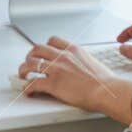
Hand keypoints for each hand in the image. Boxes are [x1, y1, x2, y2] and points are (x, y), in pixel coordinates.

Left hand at [17, 38, 131, 123]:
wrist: (108, 91)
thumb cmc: (105, 81)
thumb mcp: (93, 62)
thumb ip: (82, 61)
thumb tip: (81, 66)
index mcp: (73, 50)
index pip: (52, 40)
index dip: (44, 46)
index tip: (42, 51)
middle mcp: (62, 56)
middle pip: (37, 49)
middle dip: (30, 55)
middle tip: (29, 62)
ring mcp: (56, 69)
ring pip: (30, 63)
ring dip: (23, 69)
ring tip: (23, 75)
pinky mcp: (53, 84)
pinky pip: (33, 83)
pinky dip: (27, 87)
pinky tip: (27, 90)